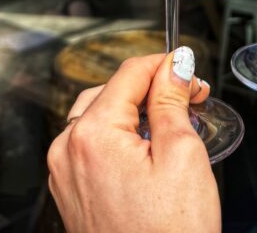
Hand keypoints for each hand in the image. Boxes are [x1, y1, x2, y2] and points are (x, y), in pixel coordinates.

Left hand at [47, 49, 219, 232]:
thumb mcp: (182, 154)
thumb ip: (172, 99)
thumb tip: (174, 65)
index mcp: (92, 134)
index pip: (130, 72)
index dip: (166, 65)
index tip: (191, 72)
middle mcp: (68, 150)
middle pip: (112, 91)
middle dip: (152, 88)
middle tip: (190, 98)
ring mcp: (65, 174)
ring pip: (101, 115)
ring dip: (136, 110)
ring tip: (173, 123)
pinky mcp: (72, 192)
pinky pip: (93, 145)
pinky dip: (121, 136)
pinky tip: (150, 150)